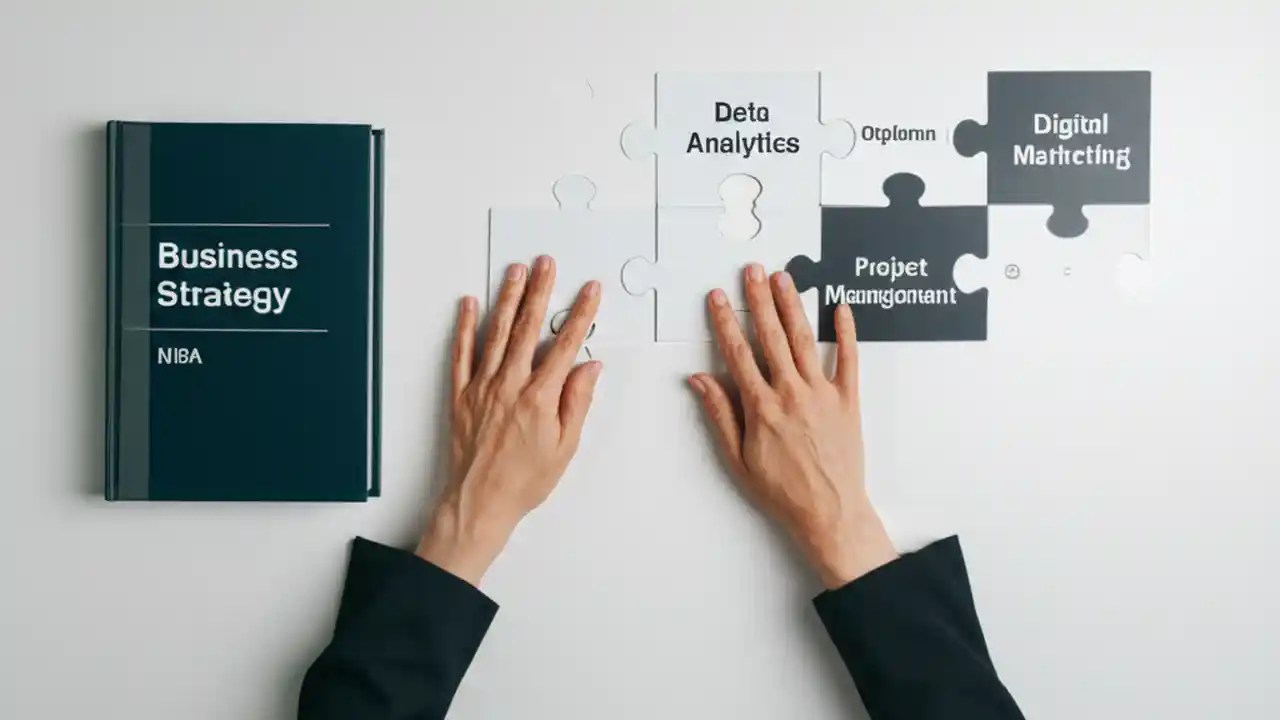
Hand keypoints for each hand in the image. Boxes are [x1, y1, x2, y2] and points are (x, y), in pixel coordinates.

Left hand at [416, 256, 601, 585]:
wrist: (479, 502)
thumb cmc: (522, 480)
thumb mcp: (565, 446)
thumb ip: (577, 402)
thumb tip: (589, 368)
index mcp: (540, 397)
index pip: (565, 344)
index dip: (580, 314)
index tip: (589, 291)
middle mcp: (510, 385)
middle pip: (528, 327)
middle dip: (540, 291)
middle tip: (547, 264)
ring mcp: (482, 387)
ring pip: (497, 332)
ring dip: (507, 298)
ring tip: (515, 272)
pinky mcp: (461, 395)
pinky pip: (462, 353)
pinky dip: (465, 327)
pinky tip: (470, 305)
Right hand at [689, 264, 897, 588]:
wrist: (829, 512)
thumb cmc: (782, 491)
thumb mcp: (738, 459)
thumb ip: (720, 415)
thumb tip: (700, 380)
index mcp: (761, 407)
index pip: (738, 353)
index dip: (725, 322)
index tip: (716, 298)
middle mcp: (791, 393)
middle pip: (771, 336)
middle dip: (758, 300)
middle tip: (750, 272)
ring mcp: (822, 394)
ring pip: (805, 339)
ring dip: (792, 306)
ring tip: (782, 279)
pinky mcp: (848, 401)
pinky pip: (848, 359)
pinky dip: (845, 332)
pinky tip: (840, 308)